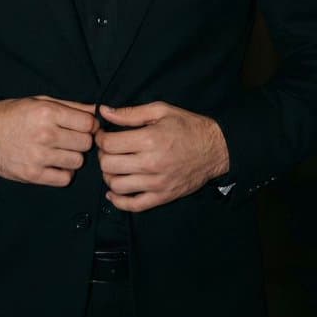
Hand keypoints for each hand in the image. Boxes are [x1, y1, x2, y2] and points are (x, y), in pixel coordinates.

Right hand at [0, 95, 96, 186]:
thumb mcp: (40, 101)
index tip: (84, 127)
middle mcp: (45, 134)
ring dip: (73, 157)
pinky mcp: (33, 174)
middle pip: (86, 143)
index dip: (90, 125)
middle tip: (71, 139)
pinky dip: (64, 172)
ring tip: (61, 151)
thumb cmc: (14, 114)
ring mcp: (39, 156)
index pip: (88, 123)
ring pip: (78, 161)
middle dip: (82, 140)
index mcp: (48, 112)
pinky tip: (55, 164)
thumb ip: (71, 106)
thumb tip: (97, 110)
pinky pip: (65, 178)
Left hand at [95, 101, 229, 211]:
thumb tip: (104, 111)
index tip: (104, 135)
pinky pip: (133, 205)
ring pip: (116, 186)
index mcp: (149, 139)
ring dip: (109, 176)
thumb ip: (130, 113)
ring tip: (115, 166)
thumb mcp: (161, 110)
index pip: (109, 144)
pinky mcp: (163, 197)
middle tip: (109, 150)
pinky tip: (114, 192)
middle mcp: (151, 163)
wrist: (215, 149)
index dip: (100, 138)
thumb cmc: (188, 127)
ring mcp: (156, 183)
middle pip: (108, 165)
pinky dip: (119, 201)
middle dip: (103, 156)